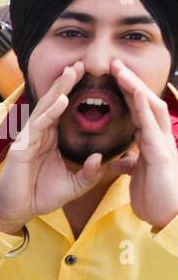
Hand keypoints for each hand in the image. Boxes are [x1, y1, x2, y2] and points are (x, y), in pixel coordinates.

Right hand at [0, 61, 106, 233]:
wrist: (16, 212)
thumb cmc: (40, 197)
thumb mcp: (74, 186)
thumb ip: (90, 174)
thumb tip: (103, 158)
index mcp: (50, 141)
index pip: (62, 112)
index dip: (73, 94)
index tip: (87, 77)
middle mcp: (39, 135)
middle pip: (53, 103)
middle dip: (66, 83)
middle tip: (80, 63)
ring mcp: (29, 140)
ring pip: (45, 109)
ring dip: (58, 90)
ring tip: (71, 72)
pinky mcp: (21, 148)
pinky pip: (37, 126)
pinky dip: (49, 112)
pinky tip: (60, 100)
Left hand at [107, 59, 177, 230]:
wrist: (166, 215)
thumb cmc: (154, 196)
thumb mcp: (136, 177)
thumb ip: (129, 165)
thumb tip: (118, 163)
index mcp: (151, 141)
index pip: (138, 111)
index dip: (126, 94)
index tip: (112, 78)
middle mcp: (159, 137)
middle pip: (144, 102)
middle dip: (130, 82)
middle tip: (114, 63)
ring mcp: (162, 143)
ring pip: (150, 107)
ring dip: (135, 87)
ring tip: (120, 70)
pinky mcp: (161, 154)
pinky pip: (151, 125)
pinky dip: (142, 107)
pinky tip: (134, 92)